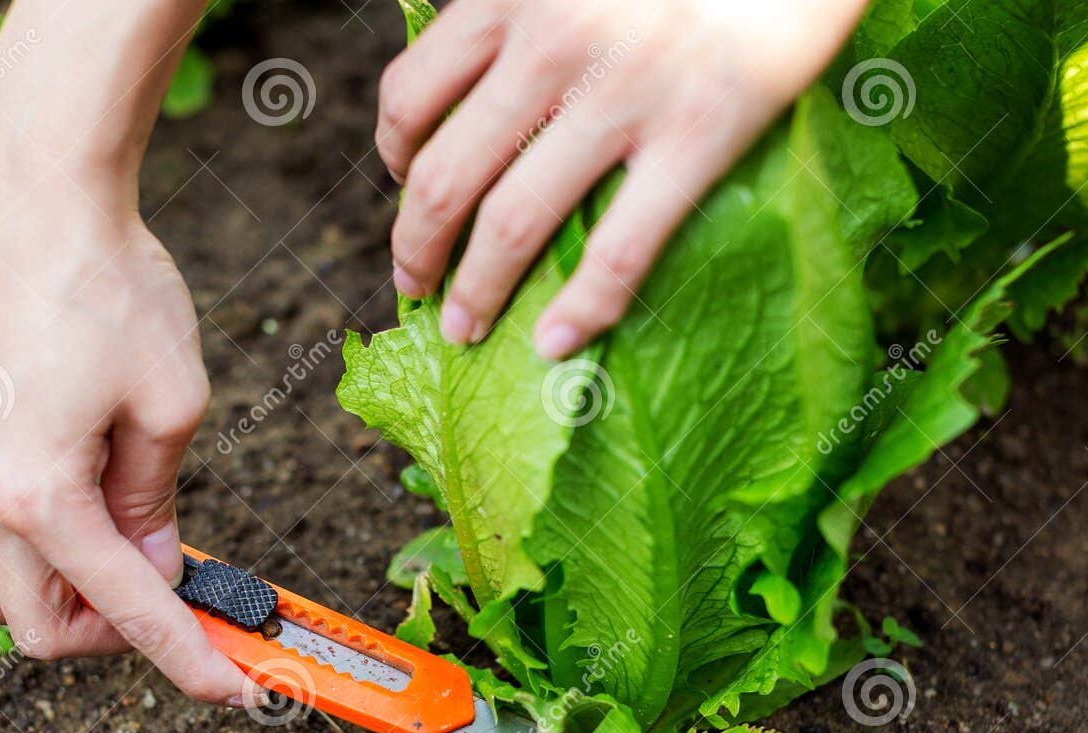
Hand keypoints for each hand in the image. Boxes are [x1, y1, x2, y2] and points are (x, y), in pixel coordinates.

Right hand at [0, 202, 249, 705]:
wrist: (49, 202)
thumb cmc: (116, 293)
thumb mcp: (172, 408)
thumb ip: (155, 505)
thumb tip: (153, 569)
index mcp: (42, 500)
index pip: (127, 611)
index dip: (191, 659)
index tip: (240, 688)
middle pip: (36, 628)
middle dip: (117, 636)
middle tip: (179, 600)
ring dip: (35, 603)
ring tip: (102, 567)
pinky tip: (0, 520)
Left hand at [376, 0, 867, 356]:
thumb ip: (528, 9)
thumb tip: (491, 82)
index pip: (409, 96)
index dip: (391, 157)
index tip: (400, 186)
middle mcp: (551, 43)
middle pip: (442, 177)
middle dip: (414, 247)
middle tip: (414, 285)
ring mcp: (622, 93)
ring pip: (511, 223)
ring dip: (474, 292)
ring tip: (465, 329)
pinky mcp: (697, 134)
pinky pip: (617, 248)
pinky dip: (580, 309)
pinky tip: (556, 344)